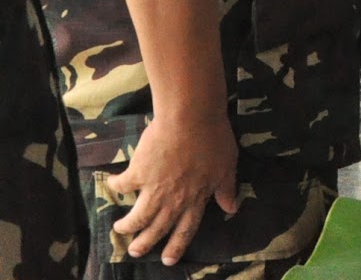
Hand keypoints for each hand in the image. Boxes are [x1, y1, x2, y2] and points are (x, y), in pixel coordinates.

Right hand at [108, 112, 237, 265]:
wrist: (192, 117)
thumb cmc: (214, 139)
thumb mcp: (227, 166)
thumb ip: (226, 189)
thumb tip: (231, 208)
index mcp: (196, 199)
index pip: (186, 230)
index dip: (176, 246)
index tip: (168, 260)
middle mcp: (174, 200)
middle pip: (157, 229)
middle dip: (145, 243)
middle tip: (134, 251)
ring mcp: (154, 188)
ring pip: (137, 217)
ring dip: (127, 226)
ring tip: (118, 229)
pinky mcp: (138, 173)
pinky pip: (121, 186)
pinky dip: (114, 186)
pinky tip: (110, 184)